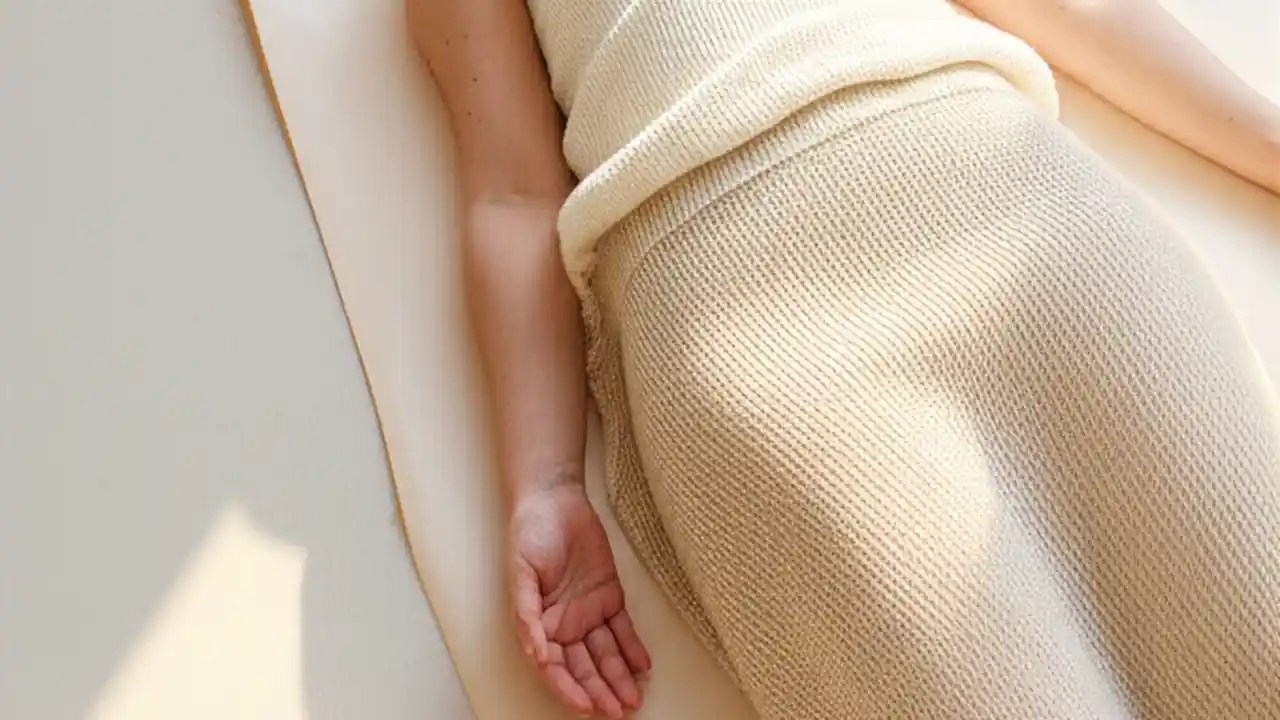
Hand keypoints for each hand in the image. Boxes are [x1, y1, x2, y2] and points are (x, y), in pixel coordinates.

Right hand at [509, 482, 651, 717]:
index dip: (569, 688)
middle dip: (600, 691)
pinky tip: (642, 665)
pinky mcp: (609, 595)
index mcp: (539, 624)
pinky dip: (633, 647)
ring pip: (606, 653)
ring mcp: (588, 612)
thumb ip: (526, 615)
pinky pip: (623, 628)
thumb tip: (535, 652)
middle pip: (584, 666)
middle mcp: (564, 624)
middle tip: (617, 712)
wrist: (554, 501)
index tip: (586, 705)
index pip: (554, 667)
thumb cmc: (529, 535)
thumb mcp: (520, 574)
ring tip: (634, 698)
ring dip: (619, 677)